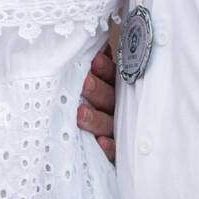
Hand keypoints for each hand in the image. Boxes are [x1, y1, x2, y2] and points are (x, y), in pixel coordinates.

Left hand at [78, 45, 116, 162]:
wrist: (117, 146)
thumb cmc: (94, 103)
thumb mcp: (98, 81)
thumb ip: (98, 65)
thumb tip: (92, 48)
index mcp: (113, 88)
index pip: (111, 76)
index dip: (104, 69)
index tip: (95, 61)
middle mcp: (116, 107)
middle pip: (108, 97)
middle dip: (96, 90)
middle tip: (85, 82)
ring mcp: (117, 129)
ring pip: (108, 123)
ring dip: (96, 118)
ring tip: (81, 114)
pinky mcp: (117, 151)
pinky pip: (113, 150)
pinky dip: (108, 146)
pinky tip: (99, 142)